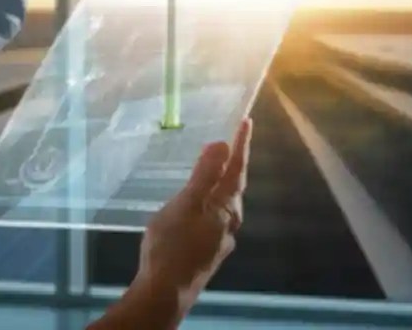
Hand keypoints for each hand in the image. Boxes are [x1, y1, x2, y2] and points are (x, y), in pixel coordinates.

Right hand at [135, 119, 251, 319]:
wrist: (166, 291)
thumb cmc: (172, 244)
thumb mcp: (185, 204)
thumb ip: (204, 175)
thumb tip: (222, 145)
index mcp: (226, 208)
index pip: (236, 169)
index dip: (240, 144)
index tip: (246, 121)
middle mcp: (230, 224)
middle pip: (233, 187)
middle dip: (232, 165)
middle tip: (229, 142)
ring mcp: (220, 241)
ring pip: (223, 205)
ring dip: (219, 185)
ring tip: (210, 171)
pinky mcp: (208, 252)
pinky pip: (213, 219)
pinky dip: (208, 204)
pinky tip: (195, 209)